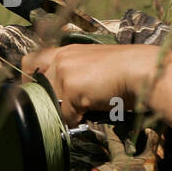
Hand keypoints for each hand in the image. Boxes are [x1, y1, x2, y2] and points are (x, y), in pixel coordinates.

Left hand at [20, 44, 160, 126]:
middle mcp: (62, 57)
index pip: (32, 60)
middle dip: (44, 100)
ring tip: (84, 110)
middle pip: (36, 84)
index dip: (29, 78)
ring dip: (65, 112)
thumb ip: (75, 77)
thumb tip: (64, 103)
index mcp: (67, 51)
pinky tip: (91, 113)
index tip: (36, 93)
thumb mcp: (95, 67)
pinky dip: (78, 119)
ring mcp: (64, 71)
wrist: (143, 70)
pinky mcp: (71, 87)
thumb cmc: (127, 72)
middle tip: (57, 109)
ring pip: (51, 102)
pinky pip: (66, 114)